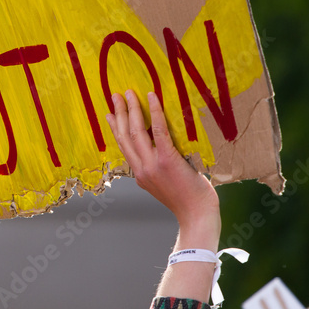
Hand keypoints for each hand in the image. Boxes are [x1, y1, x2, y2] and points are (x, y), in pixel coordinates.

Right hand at [106, 90, 219, 240]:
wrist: (197, 215)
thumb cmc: (188, 200)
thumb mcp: (165, 185)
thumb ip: (159, 169)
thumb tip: (164, 149)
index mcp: (140, 175)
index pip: (123, 147)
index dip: (115, 128)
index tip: (110, 114)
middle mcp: (141, 169)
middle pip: (125, 136)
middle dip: (119, 113)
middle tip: (115, 96)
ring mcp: (152, 165)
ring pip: (135, 131)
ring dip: (131, 109)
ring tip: (128, 93)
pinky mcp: (167, 160)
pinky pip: (158, 131)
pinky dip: (154, 112)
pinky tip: (151, 98)